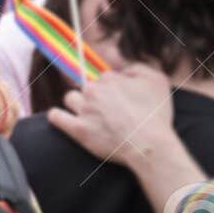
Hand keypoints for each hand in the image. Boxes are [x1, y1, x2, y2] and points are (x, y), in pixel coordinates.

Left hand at [47, 63, 174, 166]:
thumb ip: (137, 68)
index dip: (114, 89)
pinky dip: (58, 117)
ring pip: (71, 99)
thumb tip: (123, 70)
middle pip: (87, 87)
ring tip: (90, 116)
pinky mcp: (78, 129)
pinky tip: (63, 119)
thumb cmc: (156, 115)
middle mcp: (93, 91)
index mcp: (110, 79)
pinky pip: (56, 117)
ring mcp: (84, 110)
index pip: (105, 78)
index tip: (122, 101)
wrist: (150, 145)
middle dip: (97, 97)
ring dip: (78, 104)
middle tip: (111, 112)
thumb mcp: (157, 80)